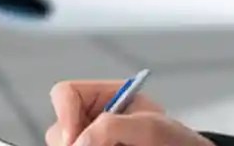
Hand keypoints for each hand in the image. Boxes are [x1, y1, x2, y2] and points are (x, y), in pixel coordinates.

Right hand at [46, 80, 212, 145]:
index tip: (77, 137)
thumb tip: (79, 141)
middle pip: (59, 130)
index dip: (65, 112)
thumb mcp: (150, 127)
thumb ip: (113, 126)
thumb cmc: (174, 139)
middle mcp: (90, 120)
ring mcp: (90, 141)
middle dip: (75, 142)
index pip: (65, 93)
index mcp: (103, 97)